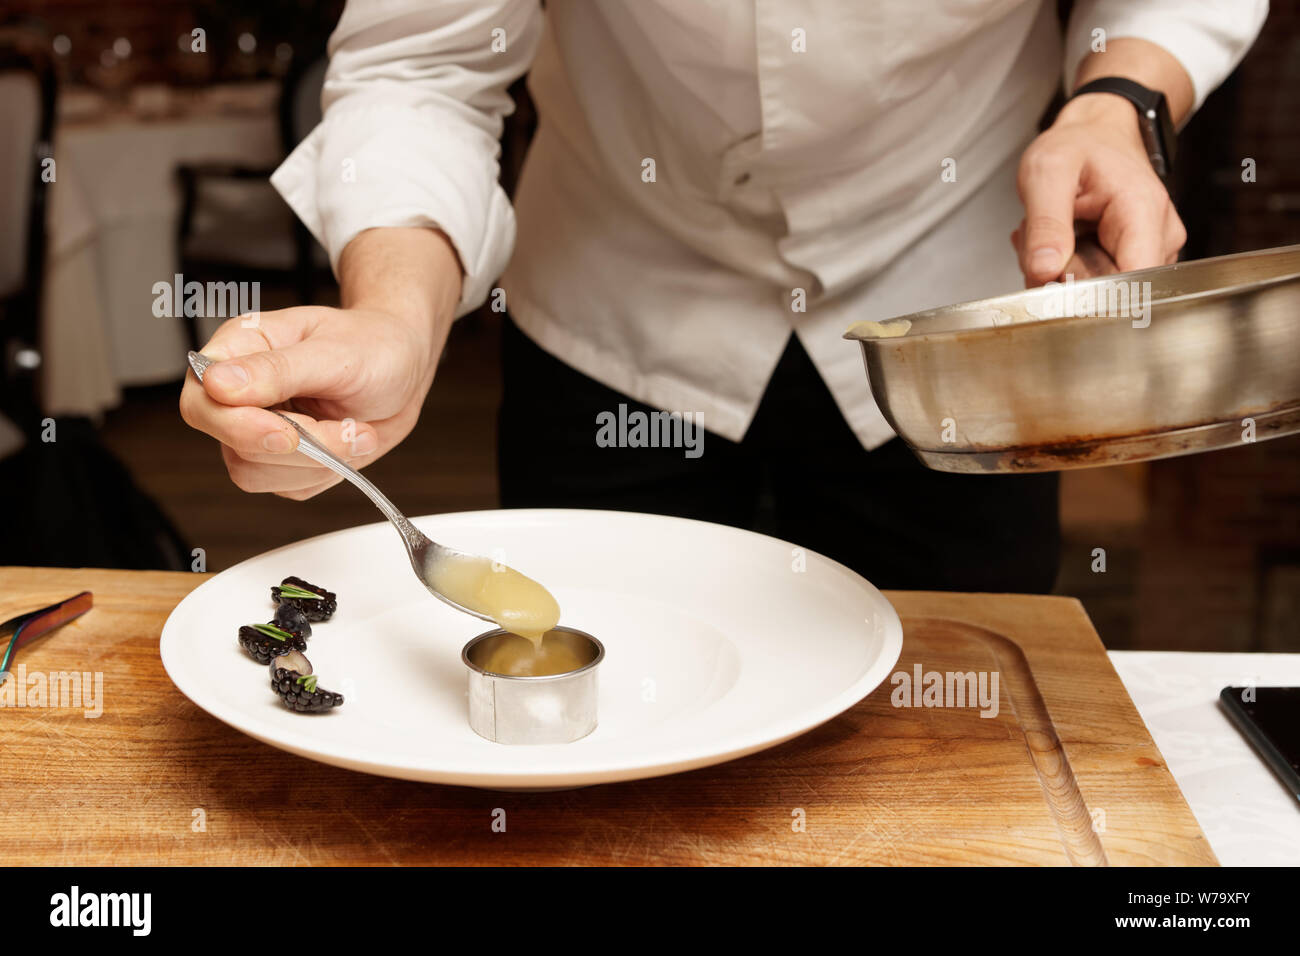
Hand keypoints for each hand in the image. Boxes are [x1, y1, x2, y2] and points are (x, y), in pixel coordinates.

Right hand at [179, 305, 440, 498]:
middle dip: (297, 447)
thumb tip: (217, 384)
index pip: (201, 401)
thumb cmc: (373, 344)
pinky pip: (289, 486)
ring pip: (255, 473)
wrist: (406, 366)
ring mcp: (258, 430)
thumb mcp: (335, 352)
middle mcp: (241, 393)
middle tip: (346, 429)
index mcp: (239, 350)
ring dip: (319, 461)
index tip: (287, 432)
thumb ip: (277, 370)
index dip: (236, 425)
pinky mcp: (283, 462)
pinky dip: (328, 472)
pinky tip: (350, 442)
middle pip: (229, 444)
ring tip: (358, 430)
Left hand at [1011, 92, 1185, 286]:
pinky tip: (1056, 238)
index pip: (1131, 284)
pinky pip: (1091, 283)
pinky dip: (1062, 266)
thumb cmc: (1079, 145)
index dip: (1086, 294)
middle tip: (1036, 236)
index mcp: (1143, 212)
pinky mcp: (1131, 259)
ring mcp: (1147, 251)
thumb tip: (1044, 270)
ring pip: (1094, 290)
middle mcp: (1157, 237)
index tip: (1050, 275)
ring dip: (1056, 268)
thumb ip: (1046, 222)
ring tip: (1047, 229)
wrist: (1096, 133)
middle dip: (1058, 273)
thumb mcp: (1048, 171)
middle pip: (1106, 291)